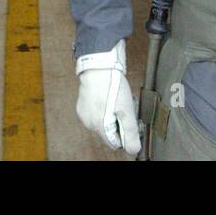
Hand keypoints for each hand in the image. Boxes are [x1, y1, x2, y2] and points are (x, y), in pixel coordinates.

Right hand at [75, 40, 140, 155]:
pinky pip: (96, 113)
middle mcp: (88, 123)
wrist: (98, 64)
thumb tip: (133, 150)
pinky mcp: (82, 105)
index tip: (129, 120)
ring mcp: (83, 114)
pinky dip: (103, 108)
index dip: (125, 134)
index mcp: (98, 127)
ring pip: (102, 122)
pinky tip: (109, 96)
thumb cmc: (112, 85)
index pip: (115, 143)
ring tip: (116, 100)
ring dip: (111, 115)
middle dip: (118, 123)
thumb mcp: (127, 110)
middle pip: (108, 132)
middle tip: (124, 107)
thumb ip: (130, 132)